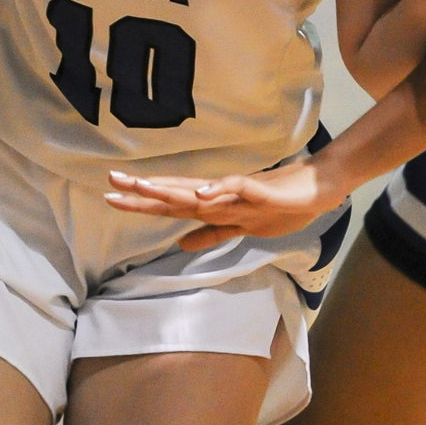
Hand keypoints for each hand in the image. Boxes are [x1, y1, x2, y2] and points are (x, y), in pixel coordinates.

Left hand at [106, 158, 331, 246]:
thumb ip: (210, 234)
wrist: (314, 190)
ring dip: (170, 188)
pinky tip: (199, 193)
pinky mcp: (259, 191)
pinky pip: (235, 188)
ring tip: (141, 185)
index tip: (112, 197)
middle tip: (111, 181)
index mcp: (212, 206)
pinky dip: (217, 189)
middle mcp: (219, 196)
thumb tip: (179, 244)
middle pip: (175, 194)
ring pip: (198, 190)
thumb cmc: (278, 206)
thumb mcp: (239, 228)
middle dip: (143, 190)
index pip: (170, 204)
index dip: (142, 202)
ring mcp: (238, 193)